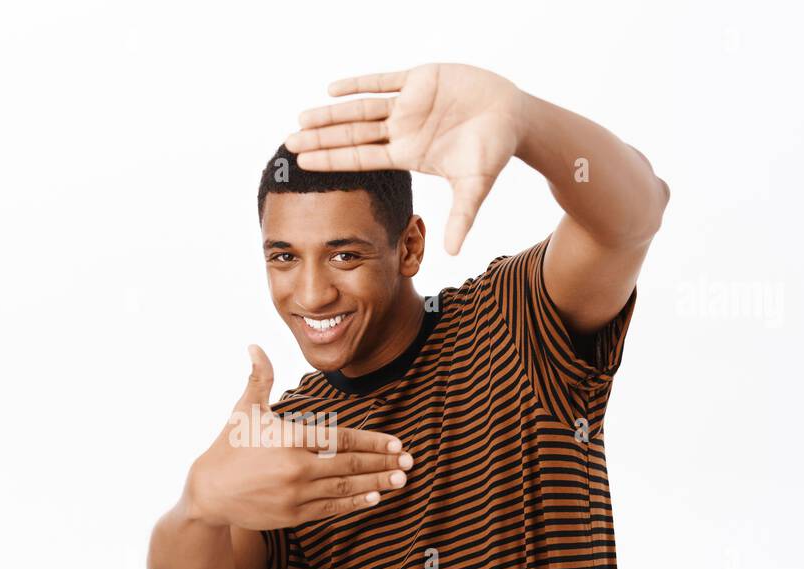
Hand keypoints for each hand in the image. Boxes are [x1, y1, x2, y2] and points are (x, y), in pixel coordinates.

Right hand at [184, 344, 413, 529]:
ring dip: (376, 483)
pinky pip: (332, 508)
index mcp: (290, 439)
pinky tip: (375, 496)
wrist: (208, 493)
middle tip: (409, 462)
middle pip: (350, 464)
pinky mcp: (294, 515)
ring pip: (345, 488)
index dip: (373, 441)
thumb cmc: (229, 447)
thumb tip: (254, 345)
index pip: (341, 439)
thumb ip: (258, 378)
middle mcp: (296, 468)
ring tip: (401, 480)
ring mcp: (296, 494)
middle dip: (383, 463)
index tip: (396, 443)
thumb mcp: (244, 410)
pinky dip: (355, 502)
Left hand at [284, 63, 526, 255]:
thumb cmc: (493, 150)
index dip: (332, 160)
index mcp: (408, 154)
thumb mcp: (475, 186)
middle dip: (321, 137)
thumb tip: (451, 254)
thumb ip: (461, 218)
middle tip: (289, 142)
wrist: (514, 116)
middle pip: (353, 135)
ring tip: (302, 117)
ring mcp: (409, 104)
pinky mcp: (421, 79)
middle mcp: (402, 130)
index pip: (361, 159)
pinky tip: (332, 89)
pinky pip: (384, 81)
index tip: (303, 164)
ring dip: (332, 113)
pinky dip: (360, 84)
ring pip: (362, 109)